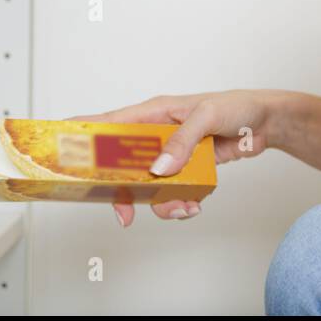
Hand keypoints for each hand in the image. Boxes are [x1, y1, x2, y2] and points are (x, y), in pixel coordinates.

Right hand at [69, 89, 275, 227]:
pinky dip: (179, 205)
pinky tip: (195, 206)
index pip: (107, 123)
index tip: (55, 149)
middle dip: (122, 192)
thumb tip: (158, 169)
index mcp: (152, 113)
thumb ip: (182, 141)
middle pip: (120, 166)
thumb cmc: (236, 106)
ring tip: (182, 209)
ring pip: (147, 187)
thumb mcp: (207, 116)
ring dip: (160, 204)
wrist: (265, 122)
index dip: (79, 135)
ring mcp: (169, 154)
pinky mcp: (185, 169)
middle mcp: (155, 134)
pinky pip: (170, 193)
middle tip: (125, 214)